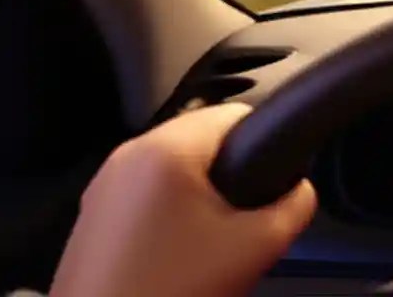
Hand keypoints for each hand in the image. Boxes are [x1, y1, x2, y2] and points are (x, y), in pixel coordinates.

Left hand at [50, 103, 316, 296]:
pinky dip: (171, 213)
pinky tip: (177, 253)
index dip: (266, 144)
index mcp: (166, 148)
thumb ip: (295, 205)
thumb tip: (299, 190)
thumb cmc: (174, 289)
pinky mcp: (93, 214)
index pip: (236, 112)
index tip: (269, 186)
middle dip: (231, 174)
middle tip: (242, 223)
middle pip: (204, 140)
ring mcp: (104, 184)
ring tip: (210, 242)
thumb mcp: (258, 247)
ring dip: (201, 194)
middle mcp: (128, 154)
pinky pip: (147, 194)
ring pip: (176, 168)